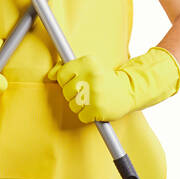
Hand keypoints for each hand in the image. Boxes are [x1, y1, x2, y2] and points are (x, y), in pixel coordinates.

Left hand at [47, 47, 179, 123]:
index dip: (67, 80)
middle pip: (66, 91)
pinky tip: (97, 107)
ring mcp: (95, 94)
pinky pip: (81, 115)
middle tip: (88, 90)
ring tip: (93, 98)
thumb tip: (50, 75)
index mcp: (88, 62)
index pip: (61, 74)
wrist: (129, 90)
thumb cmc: (103, 78)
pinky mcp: (98, 109)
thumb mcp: (88, 67)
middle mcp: (92, 77)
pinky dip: (87, 115)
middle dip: (74, 93)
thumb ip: (66, 68)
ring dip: (80, 105)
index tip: (78, 80)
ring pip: (72, 105)